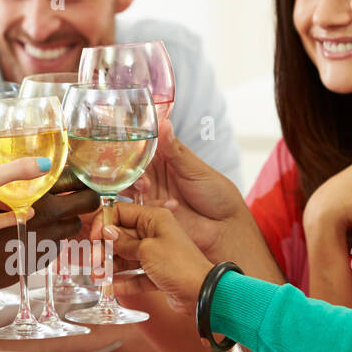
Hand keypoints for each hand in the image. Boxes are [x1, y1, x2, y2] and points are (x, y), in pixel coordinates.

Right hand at [0, 188, 98, 293]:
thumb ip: (14, 181)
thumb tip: (28, 170)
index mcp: (38, 194)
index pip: (77, 182)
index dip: (80, 180)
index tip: (77, 182)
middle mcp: (49, 216)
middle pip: (87, 203)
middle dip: (86, 200)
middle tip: (79, 199)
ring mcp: (49, 239)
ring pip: (74, 225)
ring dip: (67, 221)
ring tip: (50, 218)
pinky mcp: (44, 258)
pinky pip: (57, 245)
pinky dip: (50, 240)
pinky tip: (32, 237)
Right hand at [94, 202, 212, 315]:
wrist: (202, 293)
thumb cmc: (180, 266)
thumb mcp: (147, 250)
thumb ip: (124, 242)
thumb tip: (106, 232)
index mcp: (154, 218)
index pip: (121, 212)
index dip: (104, 224)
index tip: (94, 238)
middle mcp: (154, 233)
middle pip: (121, 236)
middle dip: (105, 249)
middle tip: (94, 262)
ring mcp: (156, 254)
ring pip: (126, 257)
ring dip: (111, 267)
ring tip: (98, 278)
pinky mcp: (157, 273)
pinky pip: (135, 275)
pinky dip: (124, 282)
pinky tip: (112, 288)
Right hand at [131, 121, 278, 278]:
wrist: (225, 228)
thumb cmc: (217, 194)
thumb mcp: (195, 169)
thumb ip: (174, 150)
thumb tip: (163, 124)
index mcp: (167, 158)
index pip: (143, 147)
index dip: (133, 146)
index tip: (127, 146)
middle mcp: (156, 175)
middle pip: (131, 167)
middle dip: (129, 169)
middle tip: (139, 171)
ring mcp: (152, 195)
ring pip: (130, 187)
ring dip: (133, 186)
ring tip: (146, 188)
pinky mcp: (151, 214)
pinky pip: (137, 208)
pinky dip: (146, 206)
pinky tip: (168, 206)